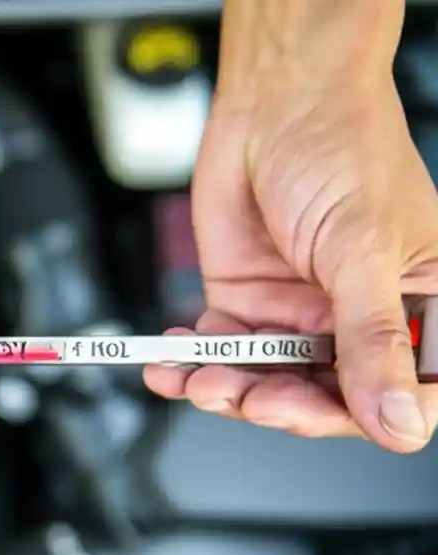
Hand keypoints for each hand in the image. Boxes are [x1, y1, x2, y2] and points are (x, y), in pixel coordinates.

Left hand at [144, 5, 437, 452]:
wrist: (275, 100)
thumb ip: (370, 338)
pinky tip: (173, 362)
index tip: (308, 412)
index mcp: (414, 309)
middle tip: (242, 395)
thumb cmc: (342, 150)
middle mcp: (354, 320)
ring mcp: (297, 314)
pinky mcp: (246, 301)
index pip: (399, 394)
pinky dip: (192, 362)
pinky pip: (220, 350)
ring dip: (225, 389)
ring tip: (196, 379)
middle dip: (275, 404)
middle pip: (320, 398)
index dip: (358, 416)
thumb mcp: (363, 249)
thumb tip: (397, 421)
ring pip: (264, 381)